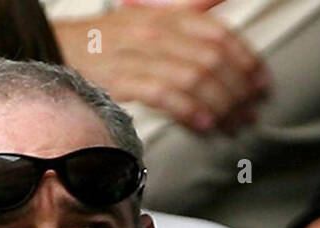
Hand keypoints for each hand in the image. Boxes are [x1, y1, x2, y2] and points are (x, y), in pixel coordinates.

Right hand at [53, 6, 268, 135]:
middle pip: (211, 59)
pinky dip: (188, 110)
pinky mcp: (122, 80)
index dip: (246, 59)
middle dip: (237, 90)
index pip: (218, 33)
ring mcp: (138, 55)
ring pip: (192, 78)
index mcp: (168, 15)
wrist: (58, 49)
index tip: (261, 84)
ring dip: (219, 105)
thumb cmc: (108, 41)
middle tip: (250, 112)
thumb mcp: (151, 17)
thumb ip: (190, 11)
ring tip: (232, 124)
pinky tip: (203, 124)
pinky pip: (163, 94)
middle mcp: (156, 31)